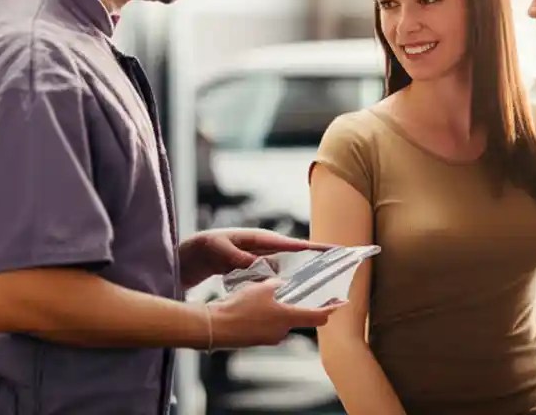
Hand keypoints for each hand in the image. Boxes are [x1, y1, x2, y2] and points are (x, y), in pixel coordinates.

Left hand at [179, 228, 331, 288]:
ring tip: (324, 286)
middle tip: (342, 267)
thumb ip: (240, 258)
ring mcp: (262, 260)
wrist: (193, 254)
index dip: (318, 248)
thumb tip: (262, 266)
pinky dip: (283, 285)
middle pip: (299, 257)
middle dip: (319, 262)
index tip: (338, 250)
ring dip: (302, 278)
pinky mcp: (256, 270)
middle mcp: (266, 249)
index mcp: (262, 240)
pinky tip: (293, 295)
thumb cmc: (206, 246)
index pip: (296, 244)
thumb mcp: (221, 250)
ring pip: (288, 271)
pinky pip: (275, 278)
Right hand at [207, 278, 343, 348]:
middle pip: (299, 317)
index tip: (340, 304)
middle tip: (293, 292)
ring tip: (263, 296)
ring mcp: (269, 338)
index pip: (318, 316)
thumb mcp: (263, 287)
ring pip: (281, 320)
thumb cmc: (240, 307)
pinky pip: (267, 325)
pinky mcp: (257, 339)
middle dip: (298, 305)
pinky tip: (252, 306)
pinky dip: (265, 315)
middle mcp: (283, 331)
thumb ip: (277, 285)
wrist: (217, 327)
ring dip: (278, 309)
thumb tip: (281, 284)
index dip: (331, 309)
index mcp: (288, 318)